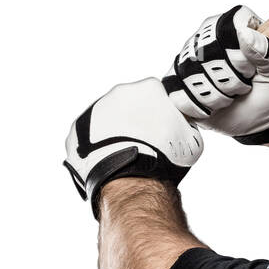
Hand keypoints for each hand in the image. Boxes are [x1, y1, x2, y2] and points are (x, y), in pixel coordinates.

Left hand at [64, 78, 203, 216]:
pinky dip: (96, 147)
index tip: (163, 128)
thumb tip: (181, 124)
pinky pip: (88, 137)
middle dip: (135, 119)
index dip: (161, 112)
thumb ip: (183, 122)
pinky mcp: (76, 131)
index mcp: (148, 88)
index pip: (157, 94)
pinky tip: (107, 161)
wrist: (132, 180)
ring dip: (113, 132)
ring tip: (124, 155)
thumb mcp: (192, 138)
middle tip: (144, 142)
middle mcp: (119, 92)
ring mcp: (93, 110)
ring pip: (106, 119)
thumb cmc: (164, 158)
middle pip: (129, 103)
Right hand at [162, 5, 268, 143]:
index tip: (252, 69)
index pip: (230, 27)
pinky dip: (200, 105)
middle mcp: (207, 36)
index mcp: (234, 25)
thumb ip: (267, 49)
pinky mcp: (177, 80)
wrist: (258, 118)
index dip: (240, 55)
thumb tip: (245, 34)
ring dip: (217, 95)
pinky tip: (214, 105)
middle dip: (230, 80)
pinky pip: (178, 91)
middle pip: (208, 53)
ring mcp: (189, 57)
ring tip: (230, 97)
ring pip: (192, 75)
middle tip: (244, 86)